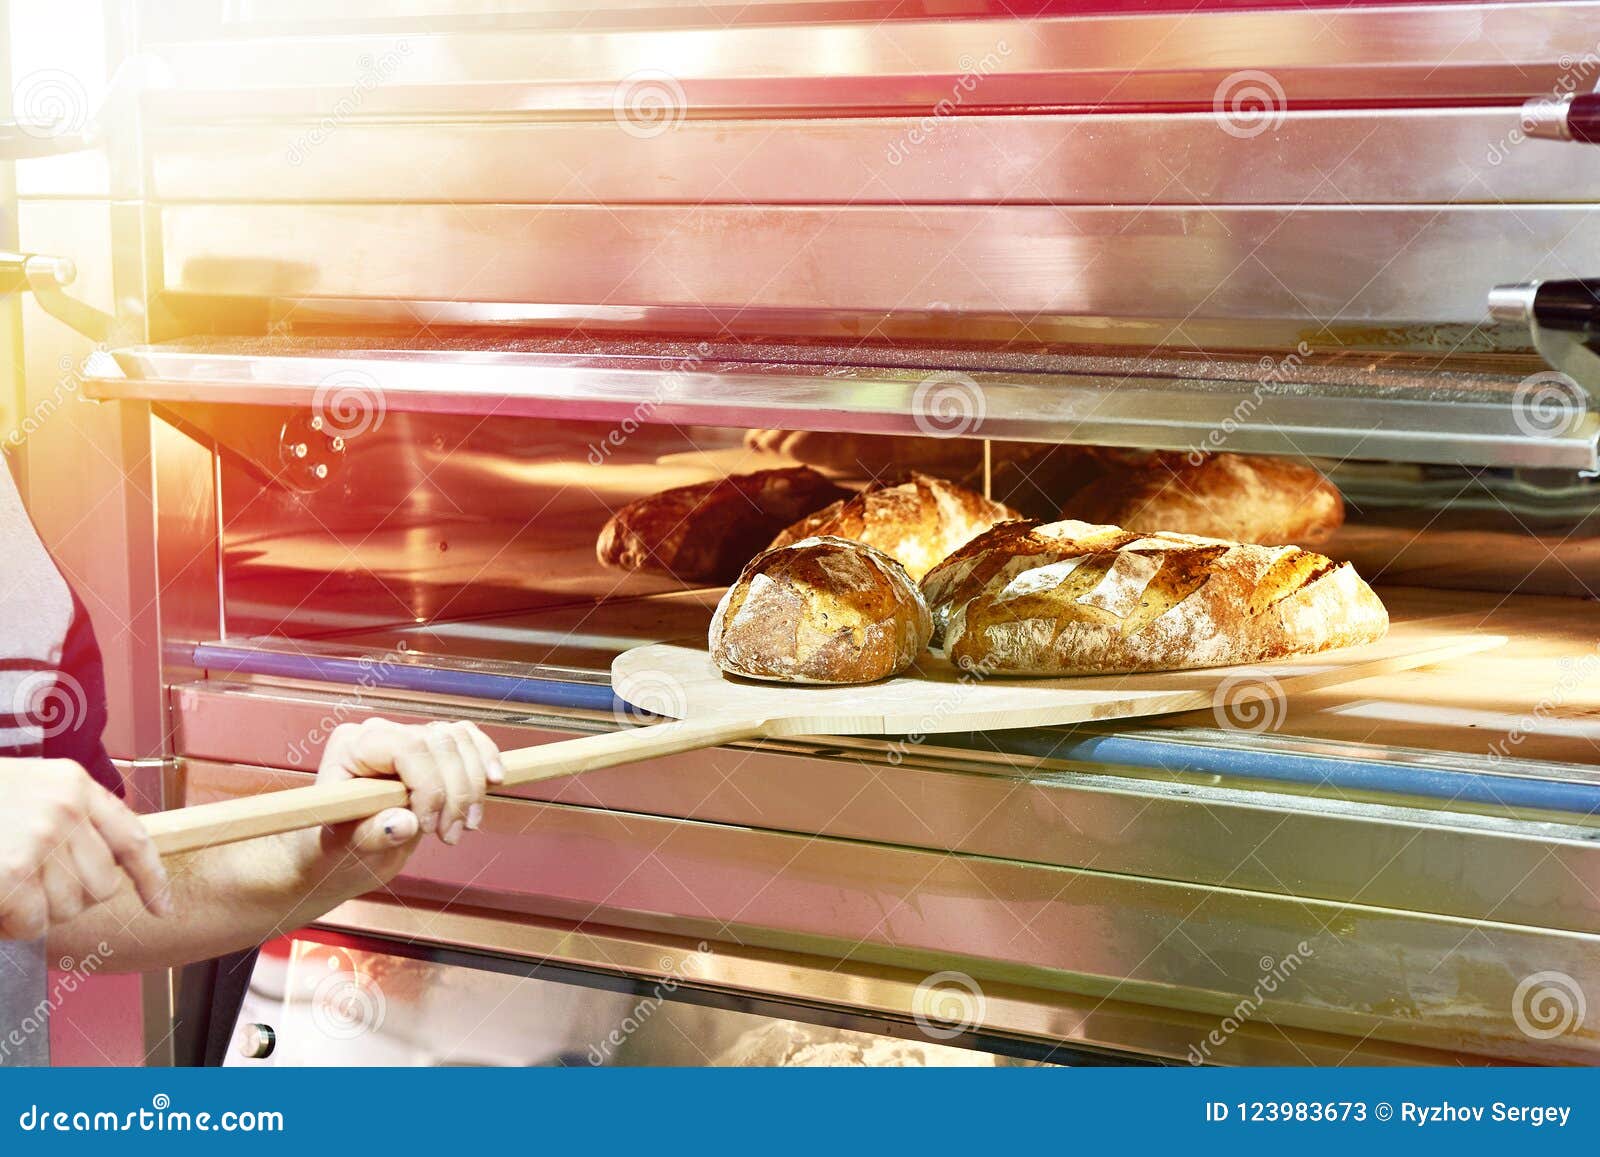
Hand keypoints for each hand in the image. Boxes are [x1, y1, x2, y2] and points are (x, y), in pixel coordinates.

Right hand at [0, 758, 170, 939]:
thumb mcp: (26, 790)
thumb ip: (66, 820)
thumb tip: (102, 874)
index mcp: (72, 784)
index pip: (133, 837)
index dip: (151, 879)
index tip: (162, 909)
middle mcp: (66, 808)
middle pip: (102, 886)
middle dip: (69, 899)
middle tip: (27, 889)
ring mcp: (41, 839)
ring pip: (68, 908)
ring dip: (35, 913)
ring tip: (5, 888)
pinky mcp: (13, 872)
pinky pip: (33, 923)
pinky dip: (11, 926)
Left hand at [315, 718, 503, 859]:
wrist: (342, 855)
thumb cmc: (335, 851)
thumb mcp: (347, 850)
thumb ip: (372, 834)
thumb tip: (404, 823)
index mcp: (352, 748)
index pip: (406, 748)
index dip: (429, 785)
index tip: (428, 827)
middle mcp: (381, 734)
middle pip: (439, 744)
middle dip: (455, 793)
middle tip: (450, 836)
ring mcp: (408, 738)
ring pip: (460, 741)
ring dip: (473, 786)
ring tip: (463, 827)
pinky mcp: (431, 750)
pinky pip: (468, 739)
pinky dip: (485, 760)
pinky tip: (493, 782)